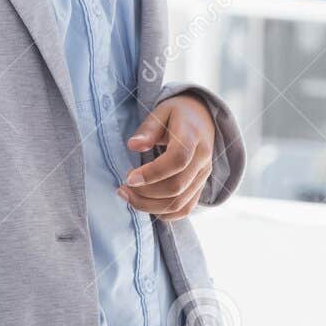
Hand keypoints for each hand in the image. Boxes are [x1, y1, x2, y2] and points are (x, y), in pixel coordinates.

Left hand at [117, 93, 216, 220]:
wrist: (203, 118)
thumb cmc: (178, 114)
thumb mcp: (161, 112)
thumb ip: (148, 129)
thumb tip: (133, 146)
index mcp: (193, 137)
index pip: (177, 160)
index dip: (152, 173)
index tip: (129, 177)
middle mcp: (202, 160)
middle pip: (177, 187)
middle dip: (145, 193)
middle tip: (123, 188)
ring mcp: (203, 176)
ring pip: (179, 203)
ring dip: (150, 206)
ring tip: (128, 196)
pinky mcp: (200, 187)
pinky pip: (185, 209)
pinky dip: (164, 213)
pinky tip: (145, 204)